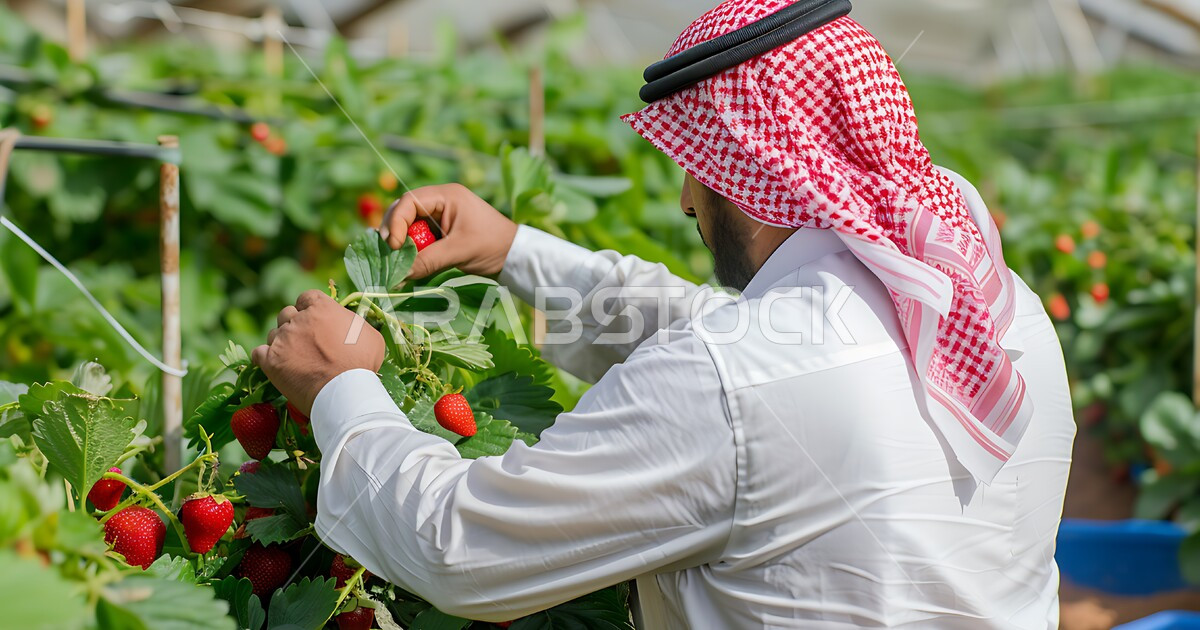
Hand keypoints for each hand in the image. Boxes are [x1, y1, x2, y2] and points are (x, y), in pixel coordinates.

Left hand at [252, 290, 385, 415]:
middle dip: (294, 325)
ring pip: (273, 333)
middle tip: (306, 343)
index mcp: (322, 308)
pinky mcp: (271, 361)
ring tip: (295, 359)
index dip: (309, 309)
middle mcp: (298, 319)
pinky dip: (266, 358)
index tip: (315, 321)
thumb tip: (346, 325)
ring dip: (281, 342)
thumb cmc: (362, 365)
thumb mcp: (370, 335)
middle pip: (287, 313)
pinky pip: (259, 353)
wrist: (345, 392)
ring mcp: (282, 340)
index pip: (307, 297)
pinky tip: (276, 365)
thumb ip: (351, 324)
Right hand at [381, 183, 518, 278]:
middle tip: (389, 252)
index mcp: (446, 195)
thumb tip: (399, 275)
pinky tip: (407, 263)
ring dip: (401, 242)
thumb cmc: (492, 246)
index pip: (409, 201)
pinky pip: (418, 237)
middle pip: (404, 211)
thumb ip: (428, 261)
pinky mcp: (440, 231)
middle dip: (394, 231)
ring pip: (409, 225)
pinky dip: (411, 249)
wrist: (514, 255)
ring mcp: (440, 215)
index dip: (397, 222)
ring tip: (396, 260)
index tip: (396, 246)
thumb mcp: (458, 252)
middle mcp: (440, 201)